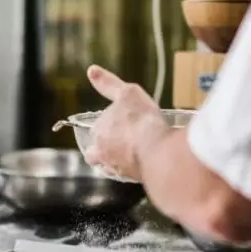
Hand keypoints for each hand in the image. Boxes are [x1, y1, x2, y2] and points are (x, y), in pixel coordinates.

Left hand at [85, 65, 170, 180]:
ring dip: (120, 161)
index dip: (107, 127)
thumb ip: (109, 84)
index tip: (120, 124)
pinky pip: (131, 175)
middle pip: (99, 154)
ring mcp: (118, 171)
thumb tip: (91, 70)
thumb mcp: (126, 93)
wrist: (159, 151)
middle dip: (107, 149)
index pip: (96, 132)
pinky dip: (136, 169)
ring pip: (112, 167)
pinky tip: (147, 161)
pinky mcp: (134, 181)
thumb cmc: (141, 119)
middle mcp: (103, 156)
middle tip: (125, 140)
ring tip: (136, 152)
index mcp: (98, 133)